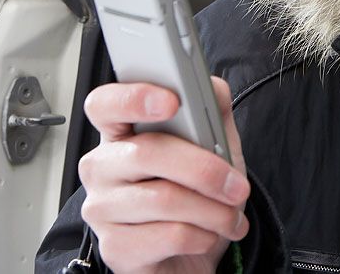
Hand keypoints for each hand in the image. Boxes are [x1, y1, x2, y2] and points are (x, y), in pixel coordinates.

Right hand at [77, 77, 248, 273]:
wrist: (196, 252)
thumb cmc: (198, 191)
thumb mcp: (214, 144)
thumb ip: (212, 109)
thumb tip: (213, 87)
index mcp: (121, 133)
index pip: (104, 104)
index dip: (133, 97)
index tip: (171, 101)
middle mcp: (102, 168)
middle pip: (146, 154)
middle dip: (204, 169)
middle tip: (237, 186)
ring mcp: (102, 209)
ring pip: (163, 199)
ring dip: (212, 210)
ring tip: (231, 216)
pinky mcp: (114, 248)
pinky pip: (168, 235)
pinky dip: (202, 236)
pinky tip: (207, 235)